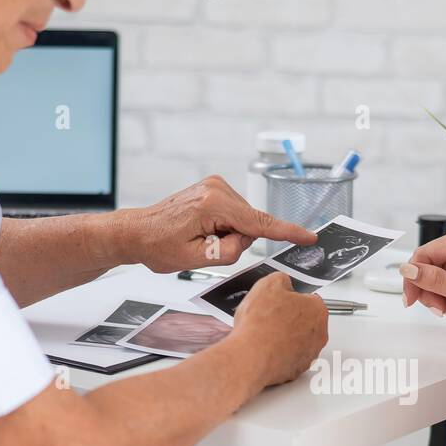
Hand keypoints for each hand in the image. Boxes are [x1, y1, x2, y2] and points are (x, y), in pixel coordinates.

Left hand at [115, 176, 317, 272]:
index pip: (260, 223)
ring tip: (198, 238)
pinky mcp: (214, 189)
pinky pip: (234, 215)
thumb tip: (244, 240)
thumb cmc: (158, 246)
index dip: (287, 232)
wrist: (137, 232)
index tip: (309, 237)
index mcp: (214, 204)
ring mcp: (216, 185)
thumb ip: (229, 252)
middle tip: (203, 247)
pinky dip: (224, 227)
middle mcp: (217, 188)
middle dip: (235, 242)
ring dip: (227, 235)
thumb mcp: (195, 259)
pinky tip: (201, 229)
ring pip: (243, 221)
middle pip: (250, 224)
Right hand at [232, 272, 328, 386]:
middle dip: (289, 319)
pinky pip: (289, 358)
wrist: (250, 357)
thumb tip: (283, 283)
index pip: (309, 299)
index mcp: (317, 310)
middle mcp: (319, 334)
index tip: (280, 301)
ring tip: (264, 334)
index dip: (291, 299)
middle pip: (305, 321)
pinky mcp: (297, 370)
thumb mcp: (268, 284)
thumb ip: (282, 280)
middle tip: (269, 317)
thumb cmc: (260, 325)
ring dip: (284, 337)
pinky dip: (278, 354)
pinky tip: (264, 349)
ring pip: (298, 341)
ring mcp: (309, 354)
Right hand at [399, 229, 445, 337]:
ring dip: (435, 299)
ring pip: (426, 279)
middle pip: (423, 267)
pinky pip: (435, 285)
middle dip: (428, 292)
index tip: (411, 299)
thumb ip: (433, 280)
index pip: (423, 254)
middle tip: (441, 307)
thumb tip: (407, 269)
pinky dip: (440, 300)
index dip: (413, 278)